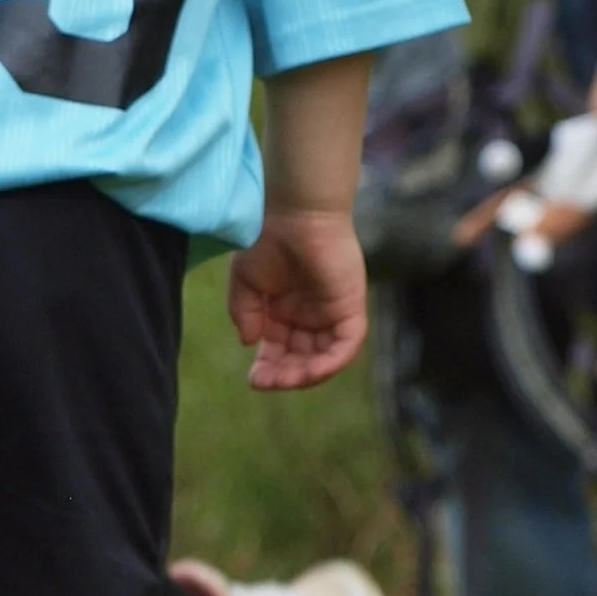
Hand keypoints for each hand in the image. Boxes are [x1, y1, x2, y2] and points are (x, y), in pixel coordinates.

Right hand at [227, 205, 367, 390]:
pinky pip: (347, 346)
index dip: (269, 369)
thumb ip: (246, 312)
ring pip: (325, 358)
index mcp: (285, 311)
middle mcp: (310, 316)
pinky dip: (331, 363)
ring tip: (285, 379)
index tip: (253, 379)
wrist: (293, 214)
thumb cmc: (267, 239)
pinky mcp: (351, 308)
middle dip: (284, 375)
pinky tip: (311, 371)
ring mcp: (332, 313)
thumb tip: (249, 342)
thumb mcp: (245, 281)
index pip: (281, 351)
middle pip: (302, 359)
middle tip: (266, 381)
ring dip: (305, 375)